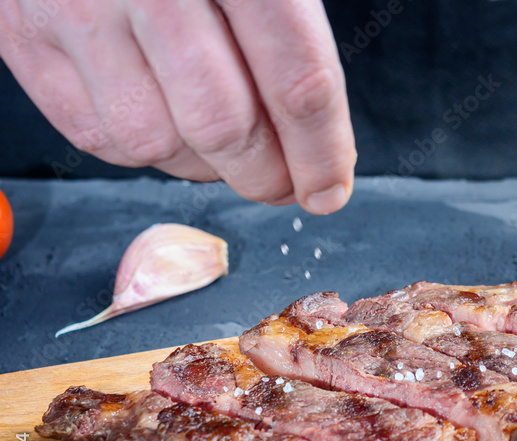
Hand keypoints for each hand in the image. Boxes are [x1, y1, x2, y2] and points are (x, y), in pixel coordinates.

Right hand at [0, 0, 355, 213]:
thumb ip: (291, 38)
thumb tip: (323, 146)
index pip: (297, 80)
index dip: (321, 153)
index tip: (329, 189)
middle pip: (225, 126)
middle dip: (265, 176)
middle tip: (282, 184)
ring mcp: (80, 9)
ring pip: (159, 143)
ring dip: (204, 166)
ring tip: (220, 143)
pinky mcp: (28, 39)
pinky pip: (100, 137)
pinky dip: (144, 150)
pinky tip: (166, 121)